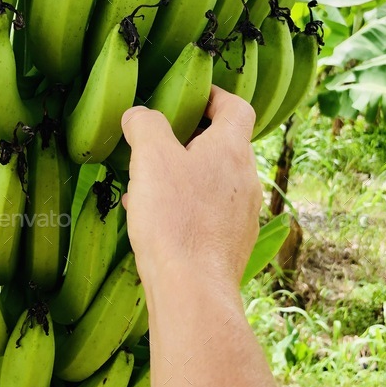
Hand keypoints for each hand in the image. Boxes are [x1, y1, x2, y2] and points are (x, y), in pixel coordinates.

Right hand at [121, 86, 261, 293]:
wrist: (193, 290)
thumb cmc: (175, 220)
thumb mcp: (151, 159)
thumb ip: (146, 126)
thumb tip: (139, 115)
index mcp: (232, 150)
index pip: (236, 108)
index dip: (215, 96)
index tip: (193, 96)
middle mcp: (246, 180)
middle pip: (225, 146)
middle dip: (192, 140)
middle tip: (161, 143)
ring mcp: (243, 215)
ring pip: (215, 182)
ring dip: (185, 176)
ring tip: (149, 186)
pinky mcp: (232, 244)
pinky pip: (211, 213)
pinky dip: (187, 207)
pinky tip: (156, 221)